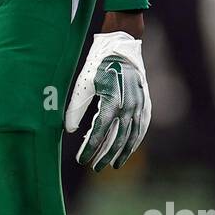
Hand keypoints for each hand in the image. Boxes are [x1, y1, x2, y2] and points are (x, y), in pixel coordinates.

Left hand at [64, 30, 150, 170]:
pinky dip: (136, 140)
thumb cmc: (98, 64)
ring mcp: (140, 105)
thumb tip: (69, 131)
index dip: (90, 149)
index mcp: (112, 102)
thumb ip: (76, 108)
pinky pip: (142, 127)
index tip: (82, 160)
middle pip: (118, 139)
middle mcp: (129, 106)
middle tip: (95, 168)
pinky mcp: (145, 102)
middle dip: (106, 156)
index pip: (100, 133)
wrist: (122, 46)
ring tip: (114, 164)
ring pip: (133, 136)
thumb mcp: (83, 85)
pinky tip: (129, 148)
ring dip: (123, 152)